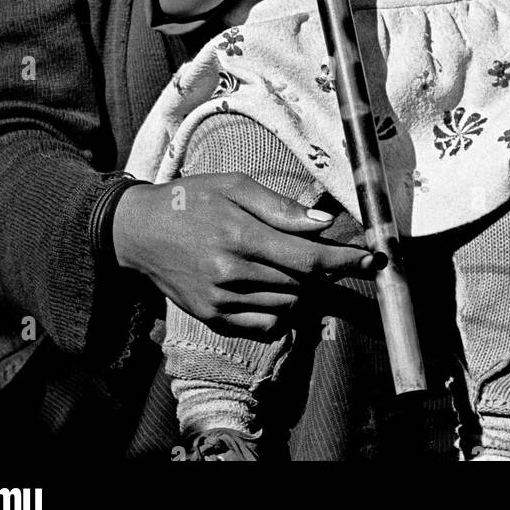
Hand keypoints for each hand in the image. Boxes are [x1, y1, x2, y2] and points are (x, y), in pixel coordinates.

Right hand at [112, 174, 377, 337]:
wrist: (137, 232)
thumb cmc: (190, 199)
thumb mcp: (234, 187)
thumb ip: (280, 207)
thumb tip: (324, 223)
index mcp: (240, 236)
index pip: (307, 258)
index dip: (344, 260)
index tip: (372, 257)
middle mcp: (232, 274)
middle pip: (302, 284)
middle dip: (325, 270)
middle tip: (330, 251)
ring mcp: (221, 301)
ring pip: (288, 304)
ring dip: (303, 287)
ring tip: (293, 262)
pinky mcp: (213, 317)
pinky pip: (266, 322)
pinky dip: (281, 307)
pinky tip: (273, 284)